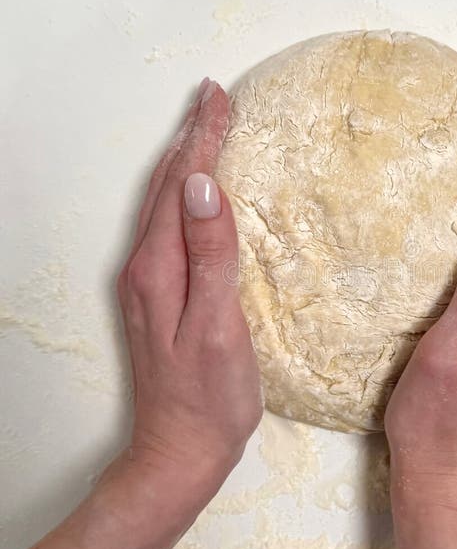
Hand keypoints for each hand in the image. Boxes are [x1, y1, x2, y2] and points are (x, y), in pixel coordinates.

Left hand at [116, 78, 261, 506]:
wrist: (179, 452)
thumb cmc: (209, 397)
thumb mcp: (216, 326)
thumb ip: (210, 255)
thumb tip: (205, 188)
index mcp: (158, 267)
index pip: (182, 186)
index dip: (202, 139)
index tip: (219, 97)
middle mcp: (145, 267)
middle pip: (168, 187)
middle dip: (191, 138)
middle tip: (214, 99)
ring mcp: (149, 282)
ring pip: (165, 204)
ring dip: (186, 162)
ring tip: (206, 130)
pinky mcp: (159, 295)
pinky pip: (170, 227)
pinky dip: (187, 196)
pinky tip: (201, 196)